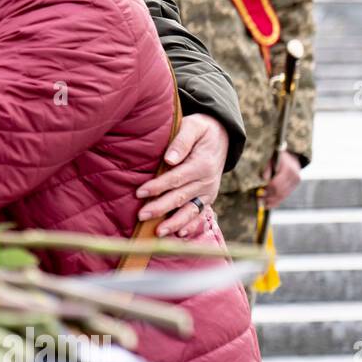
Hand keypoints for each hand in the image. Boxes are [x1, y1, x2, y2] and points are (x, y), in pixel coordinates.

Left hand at [136, 113, 228, 237]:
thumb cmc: (201, 130)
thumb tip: (169, 159)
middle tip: (141, 216)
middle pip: (180, 197)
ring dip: (174, 222)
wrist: (221, 137)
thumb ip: (181, 141)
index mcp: (202, 164)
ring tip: (158, 232)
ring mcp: (208, 192)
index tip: (140, 193)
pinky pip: (200, 214)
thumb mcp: (193, 126)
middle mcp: (207, 181)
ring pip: (190, 210)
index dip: (158, 186)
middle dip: (160, 208)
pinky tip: (179, 234)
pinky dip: (190, 225)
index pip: (176, 178)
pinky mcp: (207, 198)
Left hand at [263, 150, 301, 208]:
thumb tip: (264, 179)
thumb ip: (267, 168)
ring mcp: (295, 181)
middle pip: (280, 191)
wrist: (292, 156)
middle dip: (269, 197)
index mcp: (287, 169)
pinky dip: (277, 201)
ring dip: (272, 201)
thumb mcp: (270, 159)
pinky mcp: (295, 185)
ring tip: (262, 203)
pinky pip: (286, 195)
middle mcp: (293, 176)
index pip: (276, 183)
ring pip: (283, 195)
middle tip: (258, 199)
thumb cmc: (277, 158)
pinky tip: (269, 205)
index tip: (259, 192)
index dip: (267, 190)